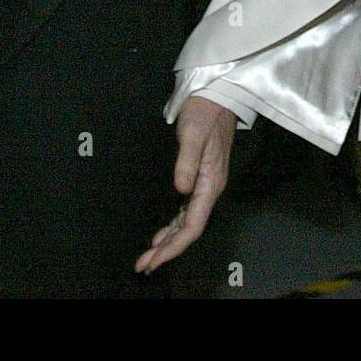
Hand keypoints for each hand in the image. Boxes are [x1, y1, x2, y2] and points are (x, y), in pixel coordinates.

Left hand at [135, 96, 235, 273]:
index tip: (153, 260)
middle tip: (143, 265)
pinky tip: (164, 232)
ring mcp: (206, 183)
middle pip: (189, 228)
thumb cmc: (205, 112)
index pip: (192, 225)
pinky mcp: (200, 176)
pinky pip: (187, 210)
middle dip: (167, 249)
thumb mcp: (192, 134)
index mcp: (210, 183)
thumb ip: (186, 162)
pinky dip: (174, 225)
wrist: (217, 94)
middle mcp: (210, 188)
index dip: (173, 247)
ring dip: (169, 240)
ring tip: (150, 255)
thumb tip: (181, 190)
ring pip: (187, 221)